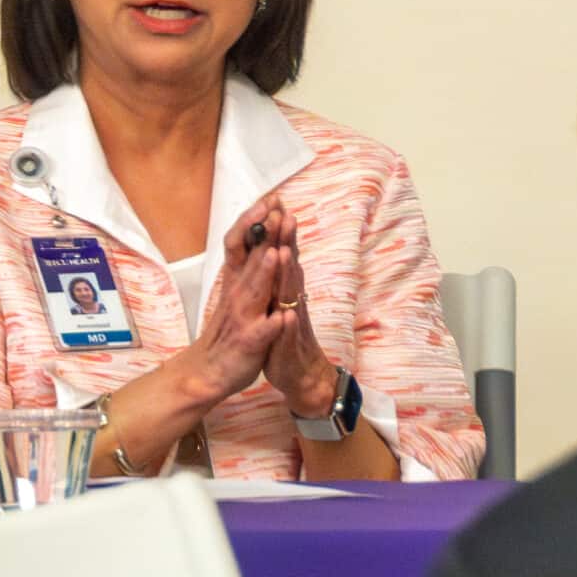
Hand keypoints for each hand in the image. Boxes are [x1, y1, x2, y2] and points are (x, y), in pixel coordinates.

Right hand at [179, 199, 293, 406]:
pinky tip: (281, 319)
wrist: (209, 372)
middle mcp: (237, 295)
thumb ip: (252, 268)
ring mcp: (242, 318)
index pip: (243, 244)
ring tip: (276, 253)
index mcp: (237, 282)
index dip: (254, 221)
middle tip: (276, 209)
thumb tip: (264, 237)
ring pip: (254, 292)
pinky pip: (260, 334)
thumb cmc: (230, 331)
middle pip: (250, 259)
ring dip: (264, 273)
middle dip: (263, 235)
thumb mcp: (241, 294)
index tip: (270, 198)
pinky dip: (270, 326)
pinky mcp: (248, 344)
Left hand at [258, 204, 340, 420]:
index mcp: (285, 289)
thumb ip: (281, 275)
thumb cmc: (287, 336)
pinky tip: (288, 315)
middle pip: (290, 267)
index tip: (275, 202)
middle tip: (285, 214)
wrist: (301, 374)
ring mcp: (293, 323)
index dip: (279, 230)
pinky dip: (288, 324)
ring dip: (289, 277)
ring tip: (284, 254)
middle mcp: (292, 301)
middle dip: (287, 242)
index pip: (282, 254)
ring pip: (291, 297)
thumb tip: (279, 245)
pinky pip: (289, 335)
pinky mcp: (289, 347)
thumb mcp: (279, 301)